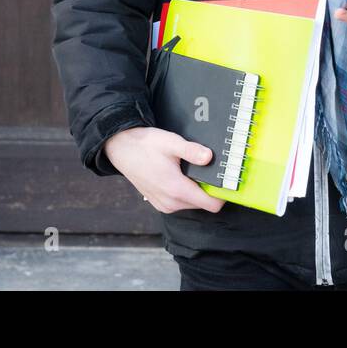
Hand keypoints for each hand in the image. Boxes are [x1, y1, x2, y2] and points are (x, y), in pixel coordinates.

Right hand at [103, 126, 225, 213]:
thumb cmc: (145, 144)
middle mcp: (171, 202)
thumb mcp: (171, 142)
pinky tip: (179, 175)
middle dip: (209, 189)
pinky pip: (181, 203)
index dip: (222, 193)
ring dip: (196, 190)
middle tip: (207, 168)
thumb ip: (192, 151)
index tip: (225, 179)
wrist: (121, 148)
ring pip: (192, 203)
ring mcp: (164, 205)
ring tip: (190, 169)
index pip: (212, 204)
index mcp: (176, 189)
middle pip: (203, 204)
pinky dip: (185, 192)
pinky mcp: (159, 203)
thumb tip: (210, 157)